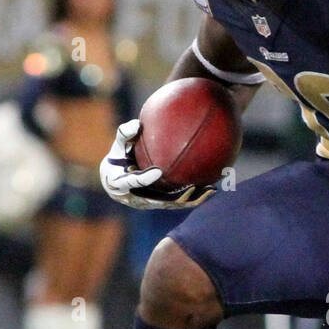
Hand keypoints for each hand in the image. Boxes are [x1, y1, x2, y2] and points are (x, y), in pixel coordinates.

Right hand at [99, 120, 215, 210]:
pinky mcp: (160, 204)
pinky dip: (194, 197)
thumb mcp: (118, 146)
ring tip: (210, 190)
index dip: (144, 179)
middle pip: (159, 201)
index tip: (157, 172)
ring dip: (191, 199)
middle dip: (177, 197)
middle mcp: (136, 198)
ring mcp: (149, 204)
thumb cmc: (118, 158)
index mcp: (121, 184)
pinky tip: (211, 188)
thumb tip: (138, 124)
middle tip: (193, 187)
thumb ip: (125, 134)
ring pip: (172, 204)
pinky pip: (178, 202)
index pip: (133, 182)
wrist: (117, 178)